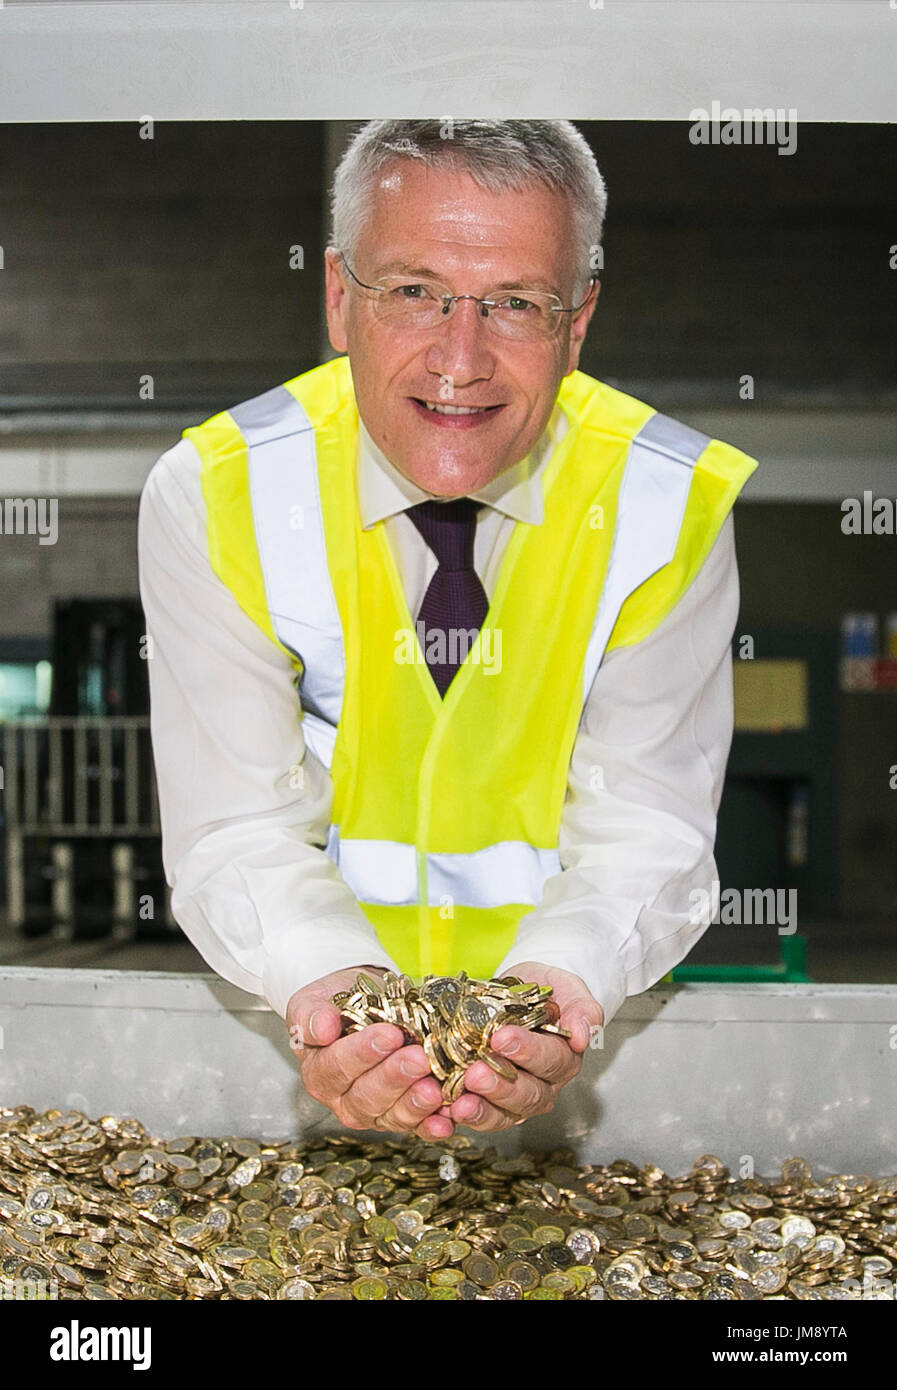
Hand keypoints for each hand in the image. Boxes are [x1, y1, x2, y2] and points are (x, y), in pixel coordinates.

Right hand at [285, 967, 454, 1139]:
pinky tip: (446, 1118)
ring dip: (415, 1104)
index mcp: (319, 1072)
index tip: (389, 1035)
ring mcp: (375, 1112)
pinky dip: (432, 1125)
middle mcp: (344, 1099)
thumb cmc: (337, 1006)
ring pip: (392, 1116)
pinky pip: (417, 1127)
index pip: (337, 1067)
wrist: (364, 1007)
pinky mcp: (402, 1116)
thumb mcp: (314, 1002)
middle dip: (394, 1078)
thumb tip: (323, 1028)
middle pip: (366, 1097)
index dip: (363, 1053)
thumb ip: (311, 1016)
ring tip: (435, 1089)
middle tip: (418, 1059)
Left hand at [445, 963, 603, 1132]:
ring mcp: (517, 1097)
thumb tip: (582, 1036)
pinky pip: (479, 1116)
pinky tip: (445, 1109)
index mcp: (564, 1058)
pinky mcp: (491, 1103)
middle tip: (476, 1073)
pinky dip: (462, 1116)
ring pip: (504, 1114)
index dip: (528, 1052)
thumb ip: (583, 1011)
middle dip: (501, 1086)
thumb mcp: (570, 990)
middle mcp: (544, 1084)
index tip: (503, 1038)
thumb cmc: (550, 992)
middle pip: (528, 1096)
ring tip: (459, 1101)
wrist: (526, 993)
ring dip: (481, 1109)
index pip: (552, 1061)